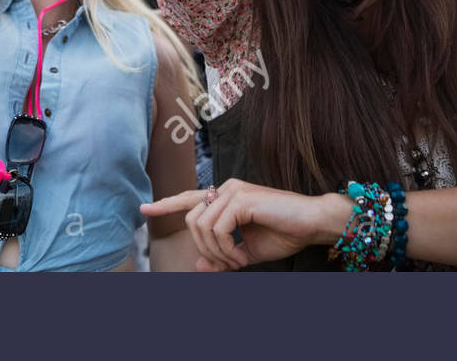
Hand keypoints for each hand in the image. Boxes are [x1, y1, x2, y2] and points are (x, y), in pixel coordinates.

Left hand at [141, 179, 343, 270]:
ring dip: (215, 252)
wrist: (312, 224)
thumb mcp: (246, 253)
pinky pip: (217, 228)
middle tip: (228, 265)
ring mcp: (232, 190)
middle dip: (204, 249)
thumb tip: (198, 267)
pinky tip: (241, 256)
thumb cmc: (283, 233)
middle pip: (191, 220)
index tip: (144, 209)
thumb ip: (221, 258)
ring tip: (236, 261)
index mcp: (224, 197)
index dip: (165, 205)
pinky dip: (225, 249)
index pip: (189, 199)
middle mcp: (225, 189)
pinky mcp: (241, 198)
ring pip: (200, 225)